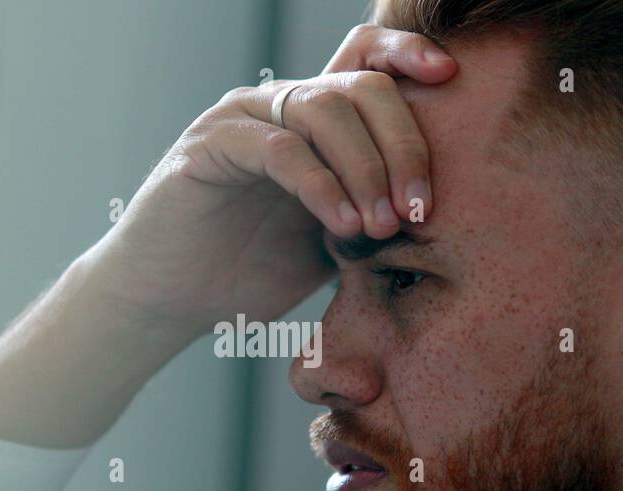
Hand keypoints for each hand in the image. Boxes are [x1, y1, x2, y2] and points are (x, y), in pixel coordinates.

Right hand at [91, 24, 456, 337]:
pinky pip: (279, 148)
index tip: (454, 79)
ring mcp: (240, 119)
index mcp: (310, 120)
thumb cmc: (246, 274)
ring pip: (323, 109)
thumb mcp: (330, 243)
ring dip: (366, 169)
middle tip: (421, 208)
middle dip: (403, 145)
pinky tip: (341, 224)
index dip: (410, 54)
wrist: (168, 303)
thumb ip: (373, 213)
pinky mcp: (208, 146)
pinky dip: (320, 184)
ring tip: (380, 226)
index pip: (367, 59)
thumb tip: (443, 210)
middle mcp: (277, 105)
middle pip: (360, 86)